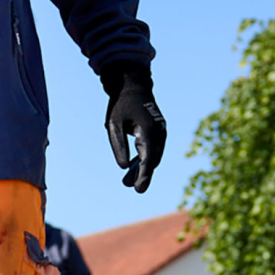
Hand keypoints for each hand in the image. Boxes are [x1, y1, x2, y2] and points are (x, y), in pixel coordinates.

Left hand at [101, 65, 166, 192]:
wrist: (133, 85)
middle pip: (153, 159)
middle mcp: (159, 131)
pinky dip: (145, 158)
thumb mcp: (113, 125)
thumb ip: (118, 145)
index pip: (148, 158)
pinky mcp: (159, 130)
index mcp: (149, 130)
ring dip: (143, 168)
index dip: (143, 175)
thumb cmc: (120, 105)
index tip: (139, 189)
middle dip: (143, 175)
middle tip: (132, 188)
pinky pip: (153, 149)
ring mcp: (161, 131)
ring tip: (128, 181)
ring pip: (154, 155)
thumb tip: (123, 167)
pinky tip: (133, 167)